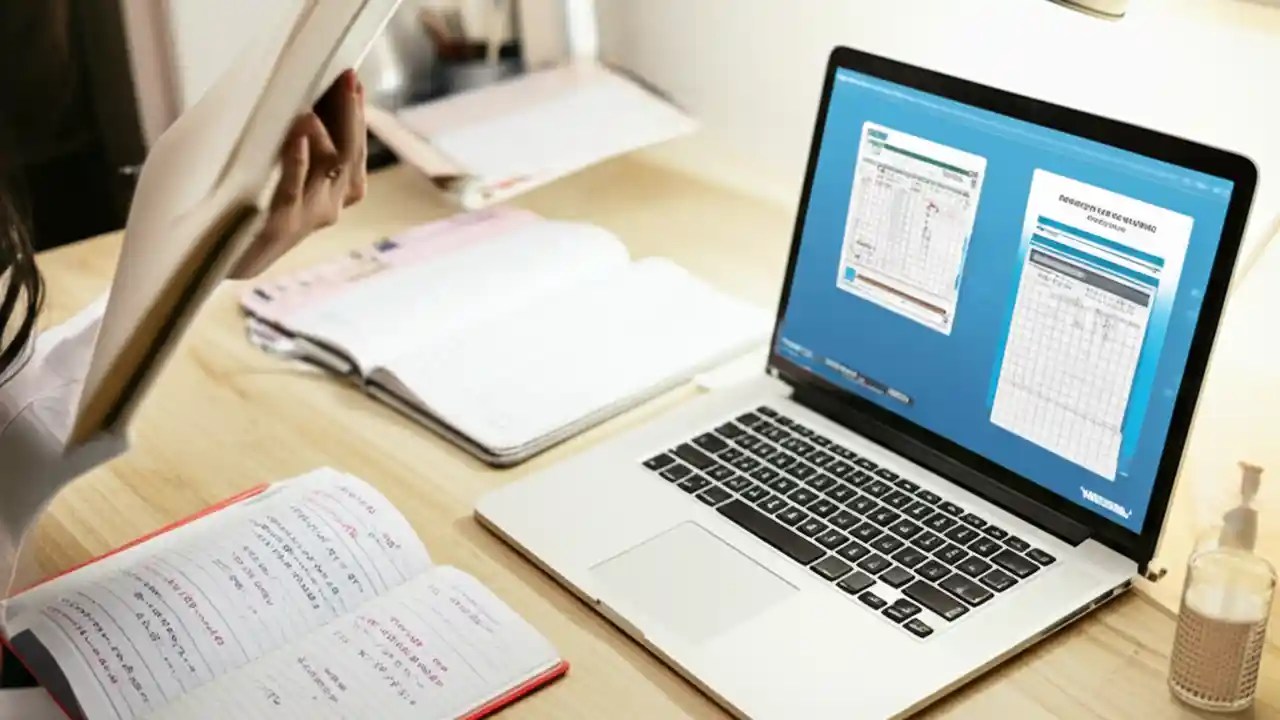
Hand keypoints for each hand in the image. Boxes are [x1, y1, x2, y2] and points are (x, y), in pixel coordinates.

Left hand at [229, 69, 367, 278]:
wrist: (209, 260)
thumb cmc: (241, 205)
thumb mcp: (274, 173)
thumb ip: (293, 145)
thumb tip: (297, 96)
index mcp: (334, 195)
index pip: (355, 150)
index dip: (357, 116)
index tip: (351, 80)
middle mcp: (328, 208)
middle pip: (349, 156)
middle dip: (350, 114)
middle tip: (345, 79)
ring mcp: (306, 219)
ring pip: (329, 169)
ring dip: (325, 131)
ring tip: (312, 103)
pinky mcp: (276, 227)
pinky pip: (291, 189)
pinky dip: (296, 160)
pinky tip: (296, 135)